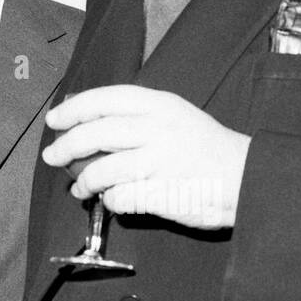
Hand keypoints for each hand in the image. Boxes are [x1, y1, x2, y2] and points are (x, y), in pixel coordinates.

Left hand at [43, 85, 250, 229]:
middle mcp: (156, 128)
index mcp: (159, 104)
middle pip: (95, 133)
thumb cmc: (208, 148)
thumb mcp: (176, 116)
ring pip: (101, 169)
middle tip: (52, 156)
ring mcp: (158, 161)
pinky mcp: (161, 193)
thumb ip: (139, 115)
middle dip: (66, 146)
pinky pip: (120, 197)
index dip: (74, 108)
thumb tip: (88, 120)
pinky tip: (113, 201)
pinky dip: (111, 201)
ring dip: (84, 181)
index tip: (54, 119)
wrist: (248, 178)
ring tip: (80, 189)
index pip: (104, 99)